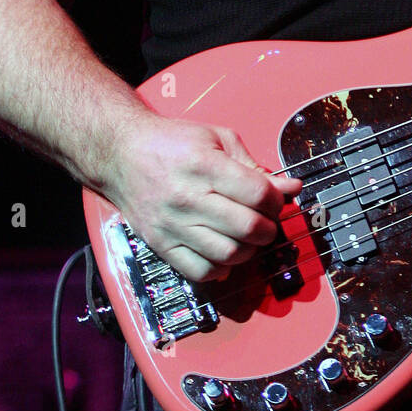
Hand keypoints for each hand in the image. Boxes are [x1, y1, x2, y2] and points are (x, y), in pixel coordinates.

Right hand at [103, 114, 303, 282]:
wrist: (122, 154)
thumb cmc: (171, 143)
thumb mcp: (217, 139)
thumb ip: (254, 165)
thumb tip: (289, 187)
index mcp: (205, 167)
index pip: (258, 194)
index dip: (278, 200)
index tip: (277, 198)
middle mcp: (188, 199)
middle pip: (247, 227)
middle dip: (269, 227)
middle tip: (267, 220)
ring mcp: (174, 225)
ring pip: (228, 254)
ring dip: (249, 250)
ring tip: (248, 236)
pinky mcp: (161, 245)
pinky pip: (199, 271)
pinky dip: (221, 268)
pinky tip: (225, 251)